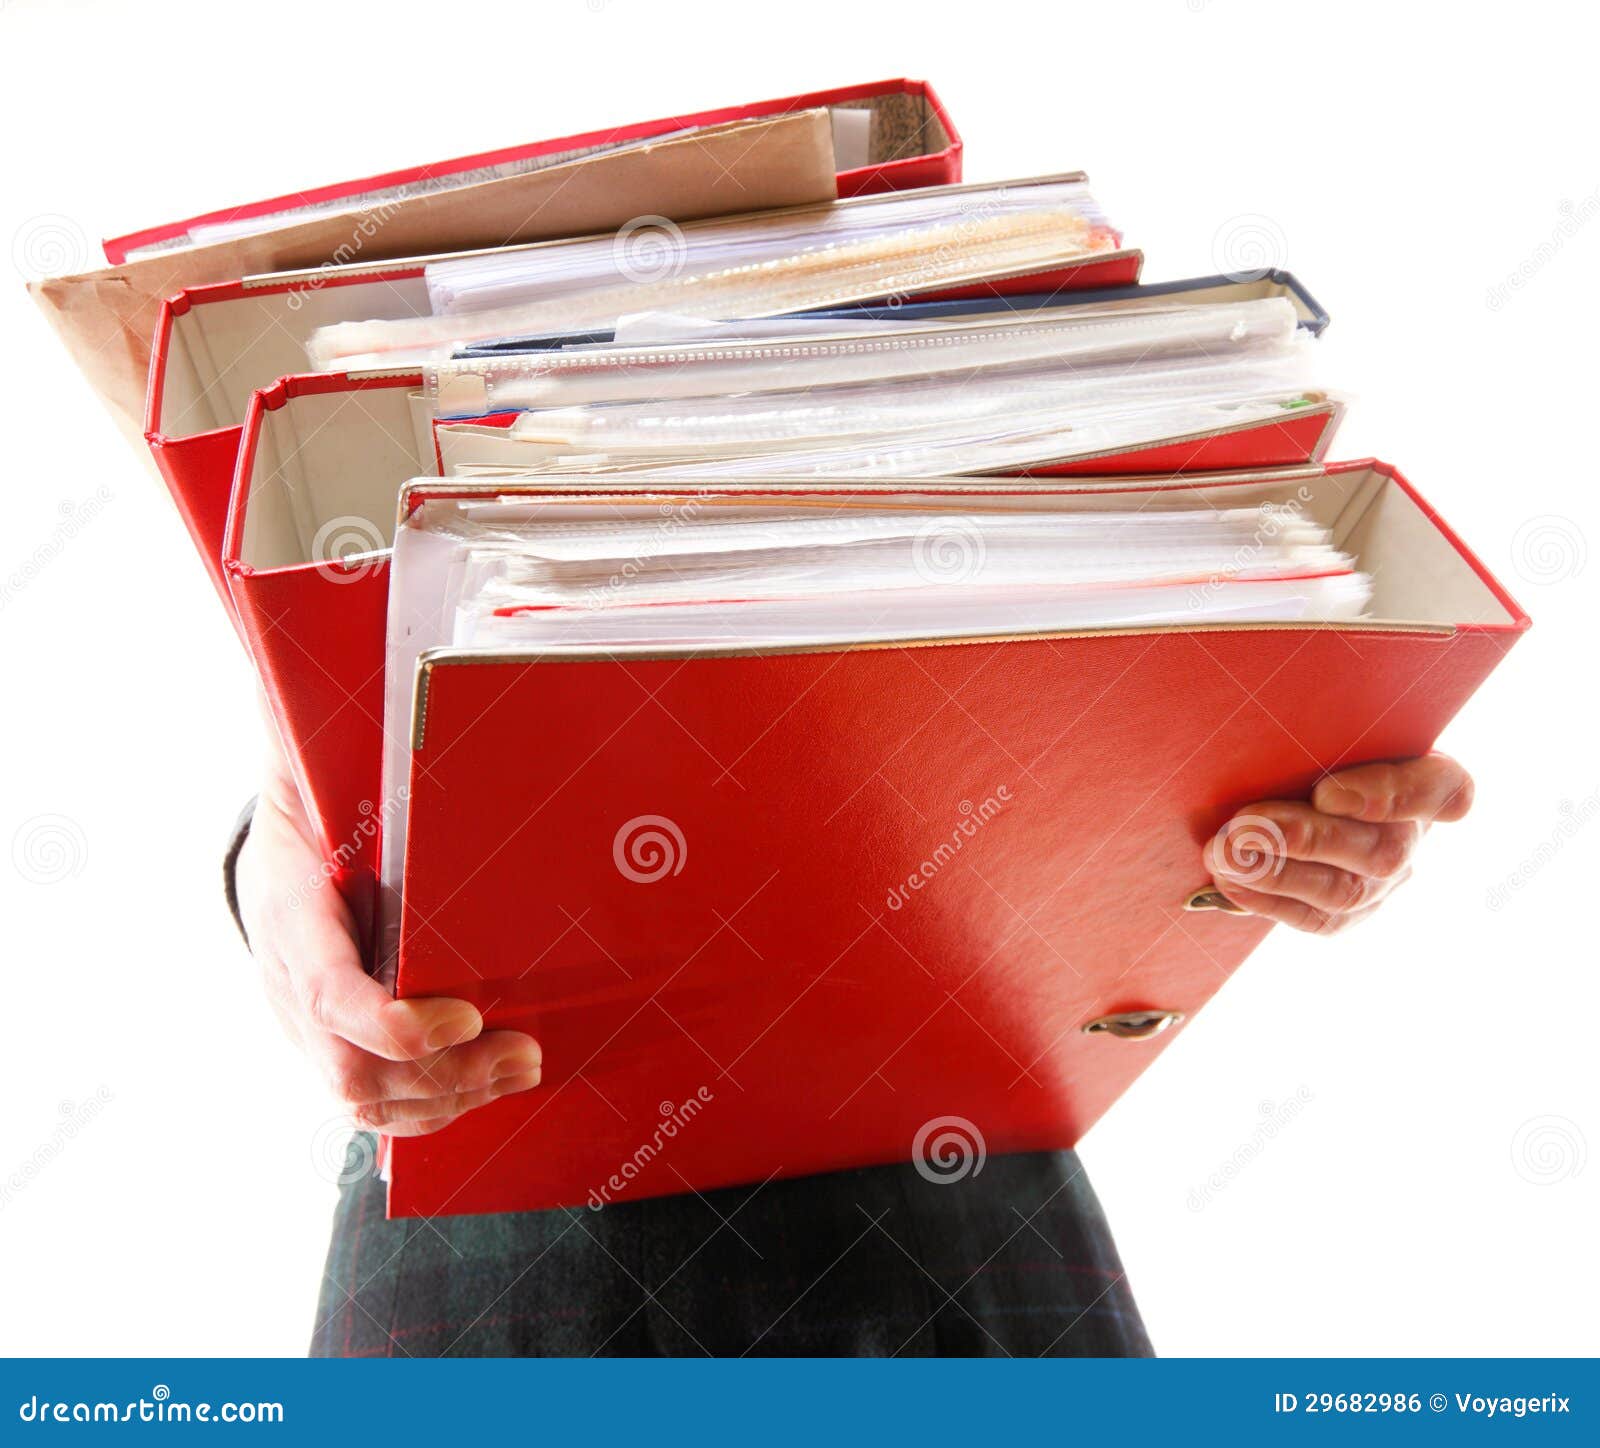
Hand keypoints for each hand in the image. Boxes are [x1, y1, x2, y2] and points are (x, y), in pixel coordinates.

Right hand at [236, 713, 540, 1135]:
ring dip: (450, 1097)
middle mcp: (288, 980)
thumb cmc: (318, 794)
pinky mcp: (328, 1043)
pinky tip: (488, 1085)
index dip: (394, 1023)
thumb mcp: (328, 769)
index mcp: (289, 909)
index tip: (465, 1015)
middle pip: (351, 1068)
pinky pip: (370, 1103)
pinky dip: (432, 1107)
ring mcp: (301, 1023)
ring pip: (363, 1098)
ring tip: (521, 1065)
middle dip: (445, 1073)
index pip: (329, 993)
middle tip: (523, 1048)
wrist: (269, 831)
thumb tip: (430, 676)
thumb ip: (369, 757)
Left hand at [1203, 753, 1473, 934]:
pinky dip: (1268, 901)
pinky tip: (1230, 881)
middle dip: (1304, 840)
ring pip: (1344, 891)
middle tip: (1242, 824)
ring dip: (1276, 873)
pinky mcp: (1347, 914)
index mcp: (1425, 779)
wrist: (1282, 792)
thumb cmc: (1309, 746)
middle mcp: (1411, 836)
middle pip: (1380, 850)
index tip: (1326, 792)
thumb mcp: (1324, 731)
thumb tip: (1271, 734)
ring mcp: (1383, 882)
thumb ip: (1317, 733)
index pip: (1443, 789)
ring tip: (1223, 854)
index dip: (1394, 796)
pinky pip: (1315, 918)